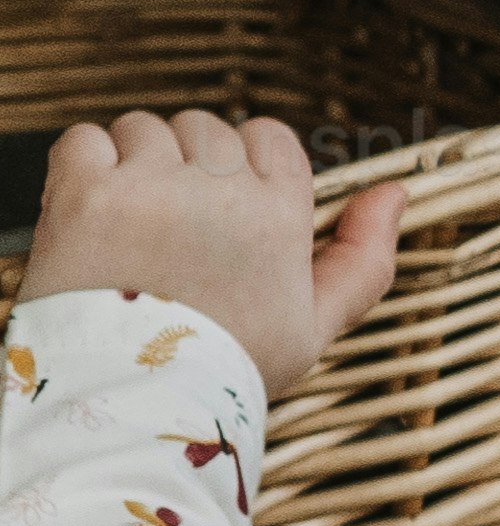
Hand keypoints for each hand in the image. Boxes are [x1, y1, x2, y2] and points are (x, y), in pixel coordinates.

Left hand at [27, 116, 400, 400]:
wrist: (135, 397)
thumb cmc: (225, 365)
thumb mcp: (315, 326)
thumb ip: (364, 258)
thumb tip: (393, 193)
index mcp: (279, 211)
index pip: (269, 136)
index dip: (244, 166)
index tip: (222, 209)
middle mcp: (220, 187)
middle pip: (205, 128)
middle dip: (187, 164)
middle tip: (169, 225)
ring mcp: (150, 184)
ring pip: (144, 129)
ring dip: (134, 161)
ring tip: (126, 221)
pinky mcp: (86, 191)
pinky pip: (82, 139)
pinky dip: (81, 165)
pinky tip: (89, 210)